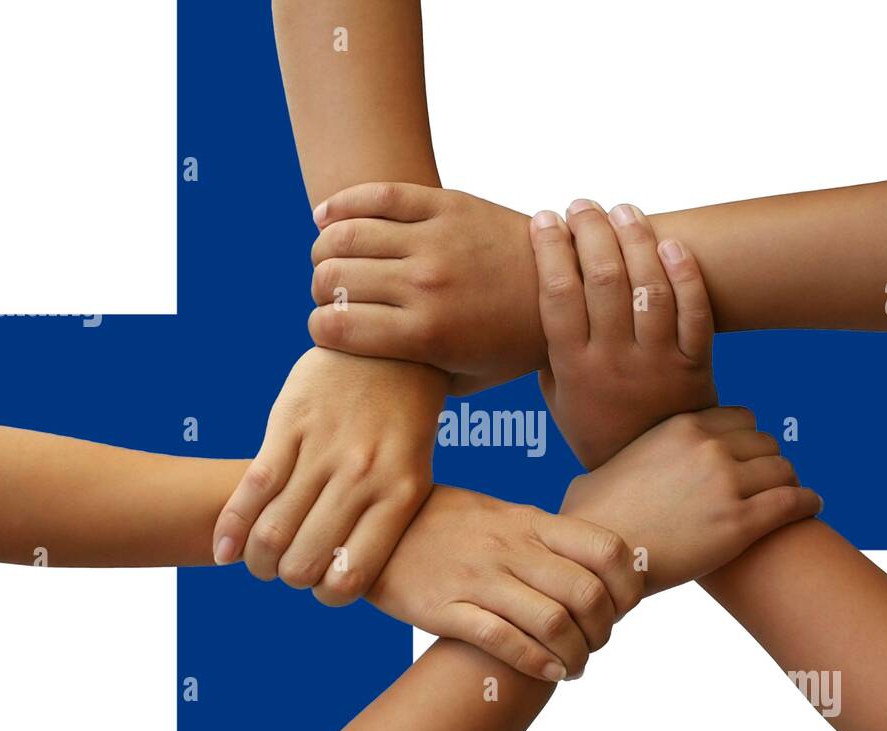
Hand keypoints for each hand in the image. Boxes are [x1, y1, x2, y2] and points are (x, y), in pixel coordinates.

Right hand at [212, 347, 443, 604]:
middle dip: (287, 577)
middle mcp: (363, 477)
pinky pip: (253, 488)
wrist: (393, 344)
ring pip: (272, 532)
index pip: (350, 577)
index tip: (320, 584)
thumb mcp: (412, 471)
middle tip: (285, 570)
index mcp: (400, 496)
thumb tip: (342, 574)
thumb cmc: (405, 421)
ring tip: (257, 561)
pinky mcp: (291, 424)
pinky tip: (224, 550)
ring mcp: (325, 450)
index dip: (325, 594)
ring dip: (256, 559)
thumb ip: (381, 517)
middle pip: (303, 562)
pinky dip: (231, 527)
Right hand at [307, 182, 542, 394]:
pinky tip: (327, 217)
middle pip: (330, 280)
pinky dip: (341, 204)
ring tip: (330, 259)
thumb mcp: (463, 379)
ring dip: (324, 249)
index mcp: (426, 334)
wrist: (567, 285)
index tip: (328, 329)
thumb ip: (411, 375)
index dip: (319, 329)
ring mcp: (435, 240)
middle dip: (319, 291)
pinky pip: (376, 195)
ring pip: (345, 235)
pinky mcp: (447, 203)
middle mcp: (425, 285)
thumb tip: (360, 367)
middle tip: (331, 295)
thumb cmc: (510, 343)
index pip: (333, 328)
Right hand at [368, 486, 643, 680]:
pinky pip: (503, 640)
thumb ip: (545, 538)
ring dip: (575, 656)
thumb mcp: (501, 514)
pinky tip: (548, 673)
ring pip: (553, 622)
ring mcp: (478, 577)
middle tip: (594, 645)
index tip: (621, 609)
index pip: (607, 549)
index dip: (628, 587)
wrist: (372, 525)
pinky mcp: (444, 607)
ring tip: (572, 667)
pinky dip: (536, 663)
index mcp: (530, 522)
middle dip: (603, 632)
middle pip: (587, 594)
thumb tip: (595, 568)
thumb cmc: (443, 523)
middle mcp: (511, 548)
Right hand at [532, 200, 715, 468]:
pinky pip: (695, 312)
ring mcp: (658, 363)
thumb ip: (548, 348)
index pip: (556, 295)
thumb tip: (532, 289)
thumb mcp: (559, 397)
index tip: (544, 217)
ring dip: (635, 238)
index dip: (549, 249)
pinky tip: (671, 244)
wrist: (655, 478)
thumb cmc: (598, 428)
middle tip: (583, 205)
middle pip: (603, 280)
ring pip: (649, 286)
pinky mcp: (696, 366)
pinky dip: (685, 273)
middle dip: (591, 231)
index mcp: (573, 369)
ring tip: (623, 211)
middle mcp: (615, 363)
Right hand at [561, 408, 822, 594]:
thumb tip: (625, 464)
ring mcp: (726, 484)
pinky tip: (811, 507)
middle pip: (766, 442)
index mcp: (680, 427)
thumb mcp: (613, 465)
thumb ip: (637, 453)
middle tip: (770, 482)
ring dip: (788, 482)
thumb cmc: (594, 519)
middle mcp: (707, 448)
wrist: (597, 558)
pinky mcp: (740, 524)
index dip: (749, 439)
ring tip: (791, 496)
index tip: (751, 456)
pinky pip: (792, 502)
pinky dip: (807, 502)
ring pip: (783, 469)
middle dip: (769, 462)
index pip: (740, 418)